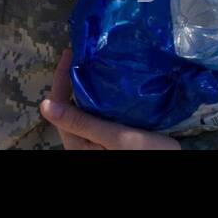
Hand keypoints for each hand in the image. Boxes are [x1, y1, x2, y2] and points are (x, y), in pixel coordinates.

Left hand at [41, 49, 180, 149]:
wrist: (173, 165)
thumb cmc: (145, 154)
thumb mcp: (114, 138)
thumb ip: (81, 122)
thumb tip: (44, 105)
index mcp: (76, 142)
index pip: (58, 103)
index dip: (61, 77)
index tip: (70, 52)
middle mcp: (83, 140)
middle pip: (70, 103)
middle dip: (74, 78)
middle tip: (85, 53)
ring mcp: (97, 137)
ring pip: (86, 105)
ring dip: (88, 85)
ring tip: (97, 61)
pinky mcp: (112, 134)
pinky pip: (101, 111)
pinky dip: (103, 94)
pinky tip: (112, 80)